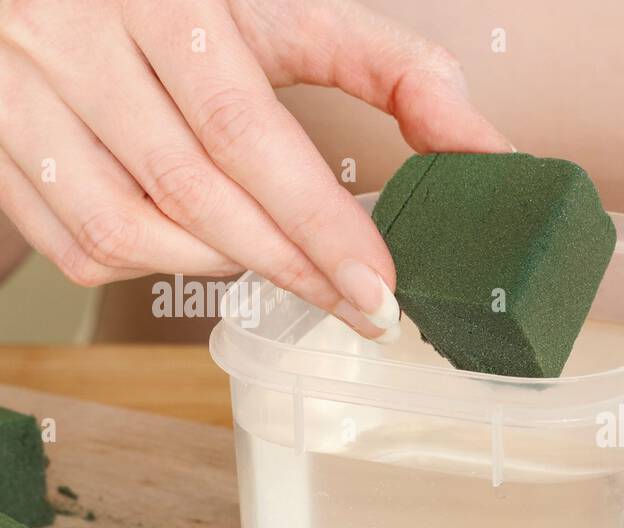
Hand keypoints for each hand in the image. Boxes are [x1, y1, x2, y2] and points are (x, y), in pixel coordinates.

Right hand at [0, 0, 510, 339]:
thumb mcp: (289, 9)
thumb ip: (394, 71)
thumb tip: (485, 149)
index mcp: (170, 0)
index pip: (246, 131)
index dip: (317, 222)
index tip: (381, 286)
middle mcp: (82, 39)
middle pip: (193, 190)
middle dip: (291, 266)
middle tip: (361, 308)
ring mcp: (23, 92)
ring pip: (125, 228)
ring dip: (219, 267)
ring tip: (282, 266)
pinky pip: (72, 244)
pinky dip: (146, 268)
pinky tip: (196, 250)